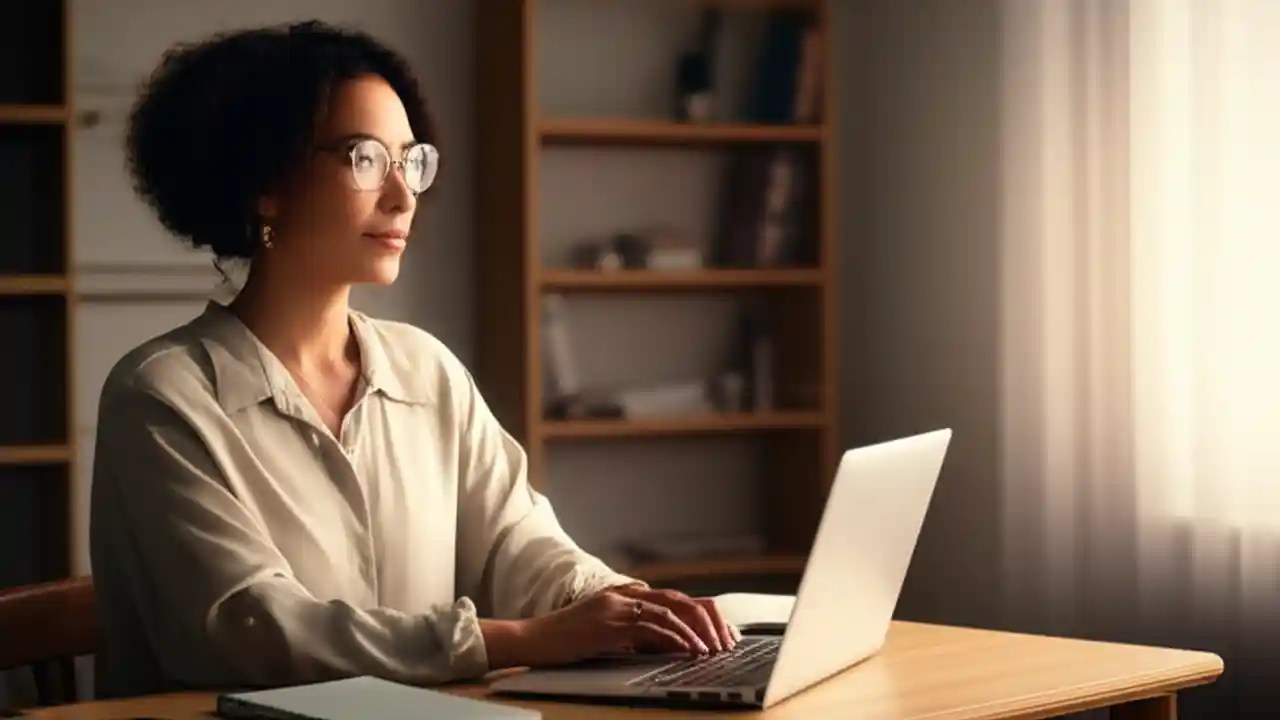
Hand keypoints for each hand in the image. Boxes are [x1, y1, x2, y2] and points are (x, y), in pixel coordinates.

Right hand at [482, 586, 738, 668]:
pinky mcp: (610, 623)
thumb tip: (668, 645)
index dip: (701, 615)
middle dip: (707, 620)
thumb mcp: (606, 632)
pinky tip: (689, 649)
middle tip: (725, 642)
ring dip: (696, 631)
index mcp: (625, 595)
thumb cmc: (566, 640)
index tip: (721, 634)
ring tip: (713, 649)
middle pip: (679, 600)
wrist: (532, 640)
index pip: (673, 599)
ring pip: (670, 611)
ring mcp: (617, 606)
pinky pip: (652, 627)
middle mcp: (624, 595)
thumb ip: (634, 632)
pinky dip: (675, 638)